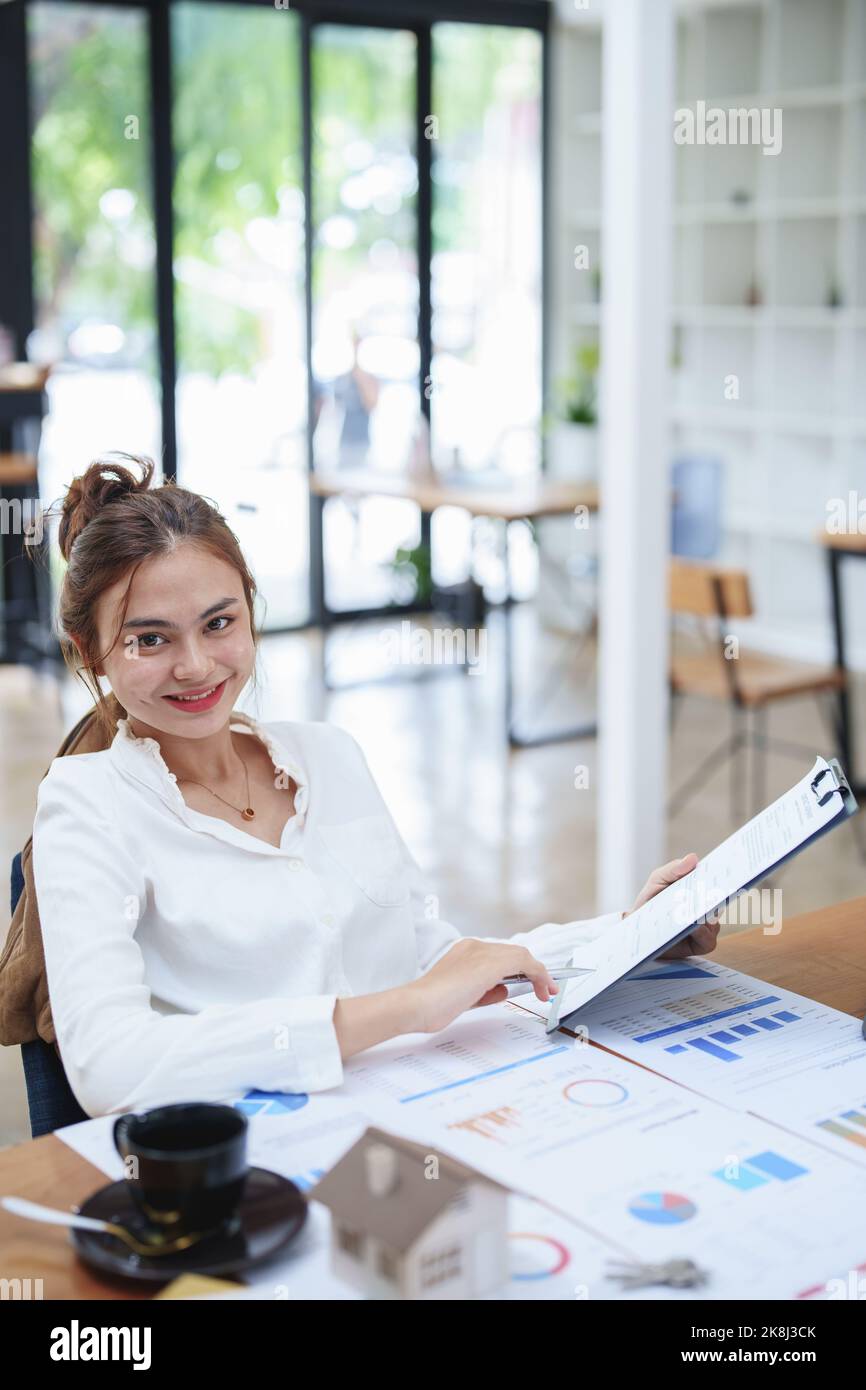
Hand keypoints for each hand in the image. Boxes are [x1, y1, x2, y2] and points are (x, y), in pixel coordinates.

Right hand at [408, 940, 558, 1033]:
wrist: (419, 1004)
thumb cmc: (432, 1005)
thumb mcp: (465, 998)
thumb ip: (485, 992)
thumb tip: (504, 990)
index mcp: (465, 951)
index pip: (500, 956)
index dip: (519, 969)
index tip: (530, 983)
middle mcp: (474, 946)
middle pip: (513, 953)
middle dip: (532, 970)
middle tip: (545, 989)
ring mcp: (482, 952)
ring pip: (520, 955)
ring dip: (538, 972)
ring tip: (547, 990)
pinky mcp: (490, 962)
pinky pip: (524, 962)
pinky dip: (539, 974)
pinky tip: (543, 988)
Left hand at [624, 852, 720, 959]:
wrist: (637, 928)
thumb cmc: (650, 901)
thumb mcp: (658, 880)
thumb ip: (673, 869)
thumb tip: (693, 857)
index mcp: (700, 891)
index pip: (718, 883)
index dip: (725, 877)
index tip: (728, 869)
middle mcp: (707, 909)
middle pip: (720, 902)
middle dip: (720, 894)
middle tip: (718, 886)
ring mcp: (706, 928)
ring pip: (715, 921)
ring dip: (706, 915)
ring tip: (700, 906)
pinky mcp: (700, 945)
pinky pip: (708, 940)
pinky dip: (702, 933)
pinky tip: (694, 925)